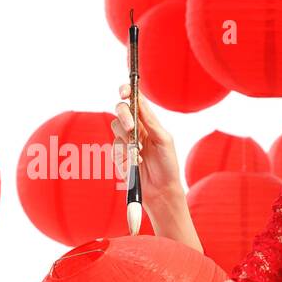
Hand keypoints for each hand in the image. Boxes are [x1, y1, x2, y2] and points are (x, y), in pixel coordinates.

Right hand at [111, 83, 183, 206]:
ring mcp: (125, 142)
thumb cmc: (168, 165)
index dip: (127, 91)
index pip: (135, 100)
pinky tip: (136, 163)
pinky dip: (124, 154)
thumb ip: (151, 121)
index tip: (124, 92)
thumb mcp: (164, 140)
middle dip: (124, 116)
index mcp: (148, 122)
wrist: (161, 191)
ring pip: (115, 127)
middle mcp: (135, 129)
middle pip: (121, 110)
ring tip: (139, 152)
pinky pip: (114, 147)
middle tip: (131, 128)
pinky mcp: (118, 156)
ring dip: (126, 138)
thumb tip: (140, 101)